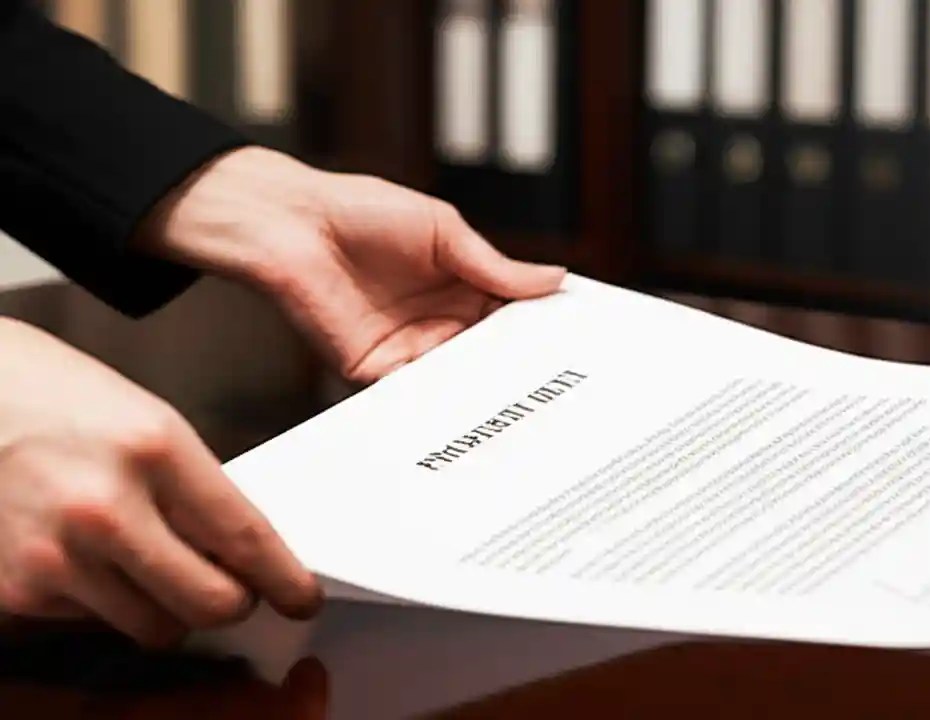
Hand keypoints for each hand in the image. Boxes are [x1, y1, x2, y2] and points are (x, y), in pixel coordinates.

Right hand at [0, 318, 320, 646]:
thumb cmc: (53, 397)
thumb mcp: (150, 424)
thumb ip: (198, 489)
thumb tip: (244, 552)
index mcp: (155, 451)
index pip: (246, 540)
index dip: (285, 580)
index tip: (300, 597)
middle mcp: (104, 509)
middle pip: (209, 604)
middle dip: (232, 603)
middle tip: (233, 588)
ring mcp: (54, 556)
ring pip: (154, 627)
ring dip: (168, 608)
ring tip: (150, 563)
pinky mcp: (14, 589)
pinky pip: (91, 621)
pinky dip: (103, 601)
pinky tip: (88, 555)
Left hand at [138, 146, 566, 382]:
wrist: (291, 224)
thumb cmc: (360, 212)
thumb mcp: (445, 231)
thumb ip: (495, 266)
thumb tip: (554, 279)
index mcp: (460, 285)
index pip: (511, 316)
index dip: (541, 328)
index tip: (577, 339)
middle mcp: (439, 322)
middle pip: (492, 353)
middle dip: (523, 363)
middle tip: (564, 376)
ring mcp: (410, 349)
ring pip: (461, 377)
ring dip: (490, 384)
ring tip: (529, 391)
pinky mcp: (377, 370)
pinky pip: (418, 392)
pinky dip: (446, 397)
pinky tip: (474, 398)